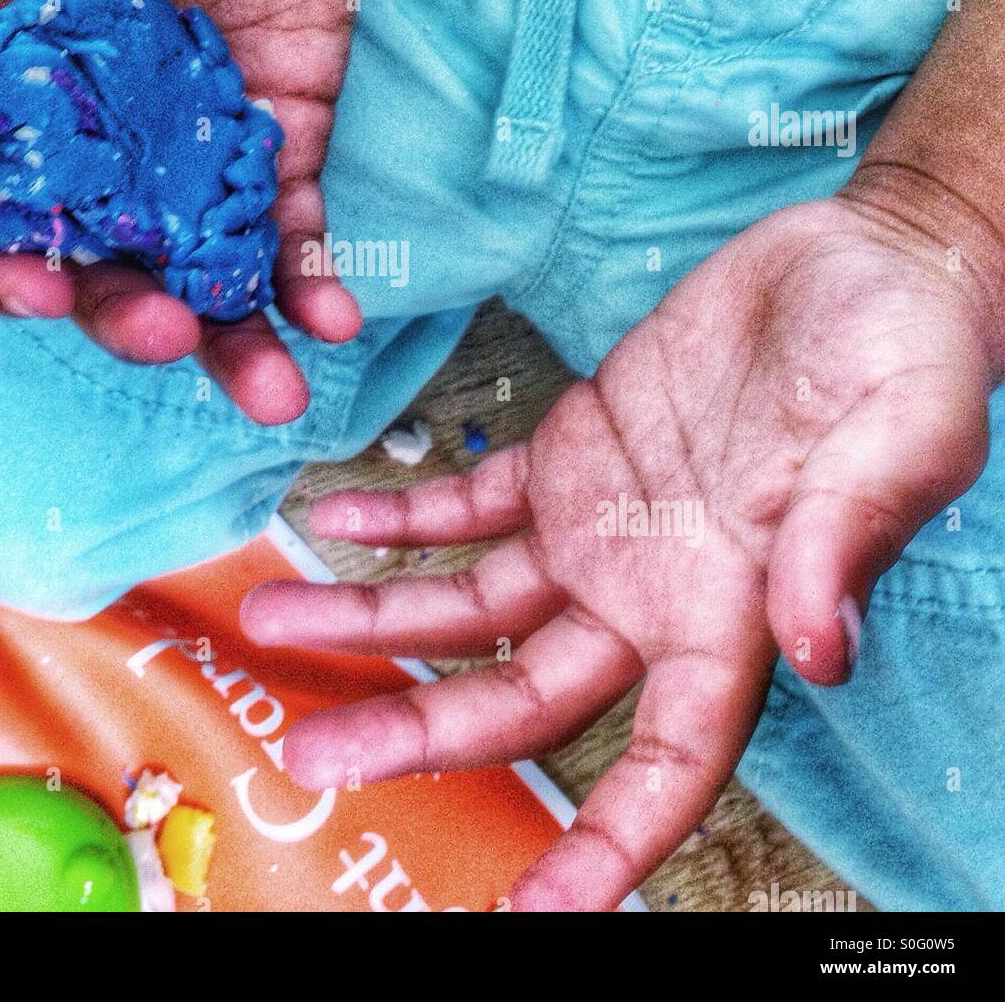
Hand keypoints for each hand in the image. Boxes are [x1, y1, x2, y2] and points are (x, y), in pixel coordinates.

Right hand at [0, 0, 365, 424]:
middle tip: (170, 336)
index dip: (5, 265)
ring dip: (235, 339)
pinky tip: (332, 318)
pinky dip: (308, 276)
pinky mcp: (282, 142)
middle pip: (106, 264)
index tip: (41, 293)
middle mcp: (107, 152)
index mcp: (24, 105)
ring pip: (202, 271)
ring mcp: (197, 157)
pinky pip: (290, 227)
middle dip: (133, 315)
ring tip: (276, 393)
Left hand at [242, 182, 999, 907]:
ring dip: (370, 614)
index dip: (605, 846)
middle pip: (518, 697)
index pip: (666, 765)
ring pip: (467, 604)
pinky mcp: (571, 452)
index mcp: (732, 614)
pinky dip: (402, 513)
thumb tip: (816, 652)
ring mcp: (598, 526)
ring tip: (271, 612)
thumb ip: (841, 542)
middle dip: (415, 732)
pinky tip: (336, 518)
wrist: (860, 263)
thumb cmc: (904, 352)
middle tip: (314, 753)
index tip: (530, 912)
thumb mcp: (898, 439)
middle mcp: (650, 592)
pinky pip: (469, 501)